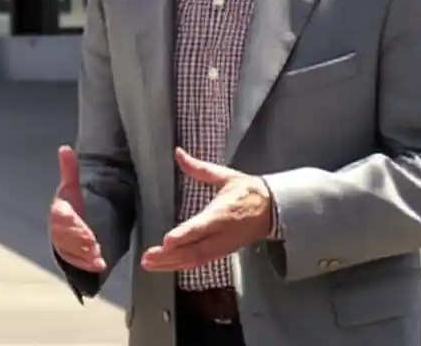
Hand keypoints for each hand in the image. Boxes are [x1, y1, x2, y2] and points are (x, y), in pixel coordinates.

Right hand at [49, 145, 105, 271]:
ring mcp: (63, 247)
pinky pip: (76, 264)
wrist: (68, 229)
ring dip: (84, 256)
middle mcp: (58, 231)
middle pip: (65, 238)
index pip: (60, 217)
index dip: (71, 224)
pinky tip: (100, 265)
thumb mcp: (71, 188)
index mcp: (59, 212)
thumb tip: (65, 148)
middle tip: (93, 244)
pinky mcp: (71, 260)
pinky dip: (87, 266)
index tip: (85, 229)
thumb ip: (69, 170)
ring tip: (98, 258)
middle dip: (79, 241)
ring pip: (70, 253)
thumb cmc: (70, 207)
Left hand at [141, 148, 273, 271]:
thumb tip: (178, 153)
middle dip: (169, 256)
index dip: (184, 235)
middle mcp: (222, 234)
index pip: (201, 227)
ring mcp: (222, 247)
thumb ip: (199, 168)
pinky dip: (182, 266)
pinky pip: (200, 262)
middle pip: (194, 249)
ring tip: (149, 264)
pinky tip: (165, 266)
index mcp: (223, 213)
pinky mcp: (222, 253)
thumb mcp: (226, 176)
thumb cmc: (247, 191)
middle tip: (147, 258)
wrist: (273, 211)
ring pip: (195, 259)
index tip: (167, 241)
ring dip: (171, 264)